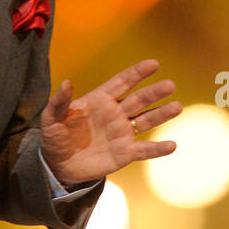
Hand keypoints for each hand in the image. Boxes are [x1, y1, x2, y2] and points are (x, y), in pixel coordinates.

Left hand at [40, 59, 181, 187]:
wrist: (58, 164)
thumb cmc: (55, 136)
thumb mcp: (52, 118)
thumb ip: (60, 101)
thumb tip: (66, 82)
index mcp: (100, 100)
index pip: (122, 82)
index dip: (137, 73)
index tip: (153, 64)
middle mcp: (115, 113)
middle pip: (139, 99)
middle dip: (154, 92)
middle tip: (170, 85)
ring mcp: (122, 133)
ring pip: (146, 120)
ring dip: (162, 114)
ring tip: (177, 107)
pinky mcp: (125, 153)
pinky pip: (144, 150)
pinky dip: (158, 148)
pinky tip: (172, 145)